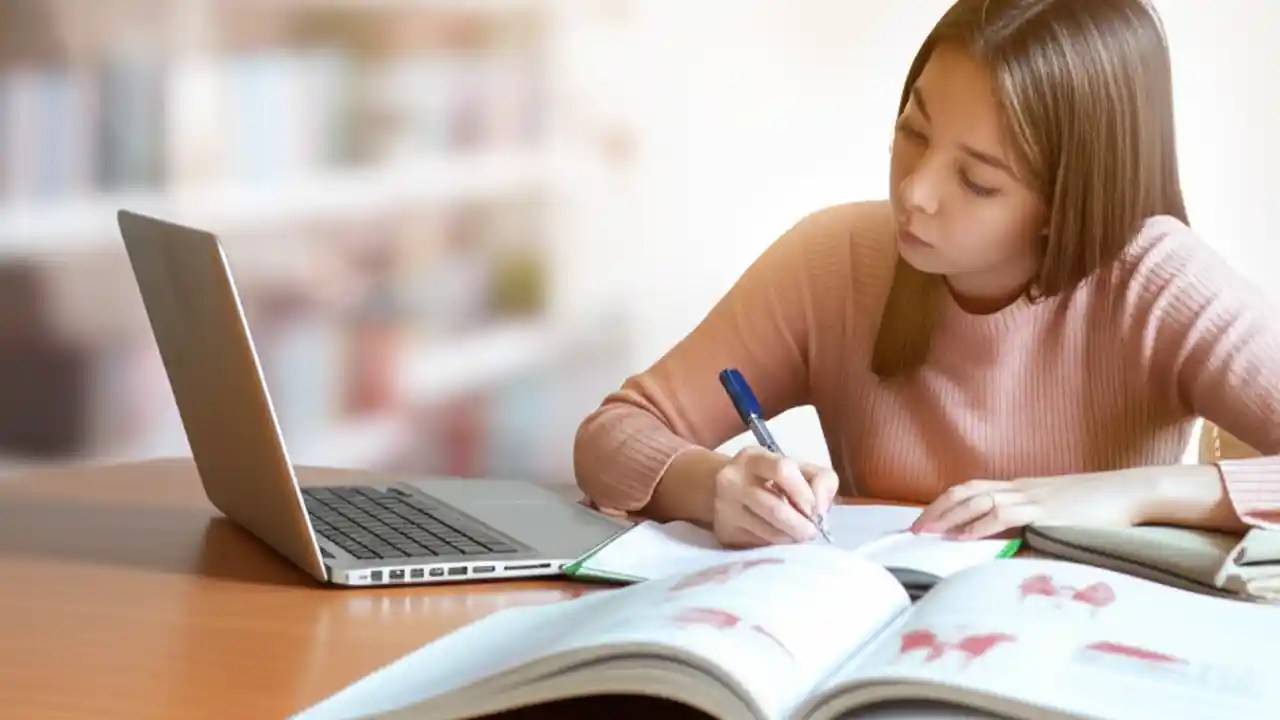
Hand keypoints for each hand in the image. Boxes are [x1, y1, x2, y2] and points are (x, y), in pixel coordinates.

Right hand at [711, 447, 838, 547]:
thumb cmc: (773, 479)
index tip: (815, 510)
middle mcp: (732, 480)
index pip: (783, 470)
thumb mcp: (798, 468)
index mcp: (753, 458)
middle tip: (811, 533)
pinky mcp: (724, 532)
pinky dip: (775, 545)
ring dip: (790, 538)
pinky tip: (778, 538)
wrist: (727, 490)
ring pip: (768, 531)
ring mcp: (724, 508)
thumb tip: (821, 512)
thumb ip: (821, 481)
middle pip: (775, 508)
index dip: (804, 493)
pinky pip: (758, 545)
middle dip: (800, 525)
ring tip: (797, 536)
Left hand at [909, 470, 1154, 539]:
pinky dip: (980, 526)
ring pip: (979, 500)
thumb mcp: (1057, 514)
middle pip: (967, 491)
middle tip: (914, 529)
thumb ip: (1033, 525)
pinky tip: (963, 537)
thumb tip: (1012, 547)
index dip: (945, 502)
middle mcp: (1021, 488)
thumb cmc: (1099, 506)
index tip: (925, 519)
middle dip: (937, 508)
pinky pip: (1005, 514)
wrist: (1131, 492)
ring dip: (950, 516)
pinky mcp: (1047, 511)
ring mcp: (1033, 498)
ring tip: (929, 532)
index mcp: (1021, 487)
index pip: (972, 489)